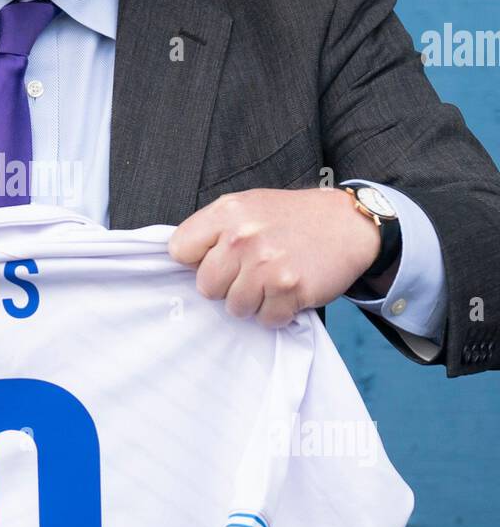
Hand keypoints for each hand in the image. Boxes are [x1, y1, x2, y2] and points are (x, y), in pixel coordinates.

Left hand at [167, 186, 380, 326]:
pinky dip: (277, 313)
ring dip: (253, 302)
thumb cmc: (291, 218)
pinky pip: (266, 319)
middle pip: (206, 286)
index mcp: (227, 212)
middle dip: (226, 285)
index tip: (216, 259)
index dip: (196, 260)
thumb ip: (213, 230)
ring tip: (270, 281)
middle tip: (250, 272)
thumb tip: (182, 263)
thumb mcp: (246, 207)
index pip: (179, 250)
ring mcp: (266, 265)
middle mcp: (243, 237)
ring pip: (234, 308)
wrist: (347, 224)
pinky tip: (288, 292)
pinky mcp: (290, 289)